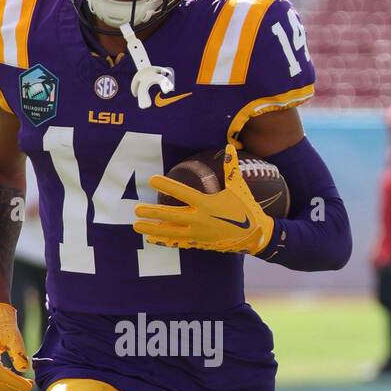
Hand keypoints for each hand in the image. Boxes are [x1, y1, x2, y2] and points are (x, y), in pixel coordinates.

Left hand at [133, 144, 273, 253]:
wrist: (254, 235)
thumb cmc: (246, 209)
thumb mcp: (239, 188)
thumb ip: (230, 168)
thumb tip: (229, 147)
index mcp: (208, 203)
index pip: (183, 192)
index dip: (167, 185)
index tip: (152, 180)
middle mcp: (201, 219)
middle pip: (171, 215)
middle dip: (153, 212)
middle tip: (136, 209)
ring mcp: (198, 234)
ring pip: (170, 231)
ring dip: (153, 228)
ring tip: (136, 225)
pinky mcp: (199, 243)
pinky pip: (178, 242)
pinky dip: (164, 241)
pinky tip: (151, 239)